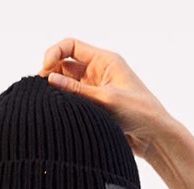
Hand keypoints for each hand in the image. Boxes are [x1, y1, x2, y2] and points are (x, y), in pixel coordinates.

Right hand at [38, 38, 175, 162]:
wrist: (154, 137)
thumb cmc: (138, 113)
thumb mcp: (105, 99)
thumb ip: (76, 90)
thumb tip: (49, 80)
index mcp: (104, 60)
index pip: (70, 46)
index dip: (53, 54)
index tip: (44, 72)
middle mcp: (98, 71)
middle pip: (65, 65)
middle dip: (50, 74)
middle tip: (40, 92)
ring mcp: (96, 89)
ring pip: (67, 84)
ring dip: (57, 92)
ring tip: (47, 105)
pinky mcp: (96, 106)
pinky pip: (74, 101)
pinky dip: (64, 105)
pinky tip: (58, 114)